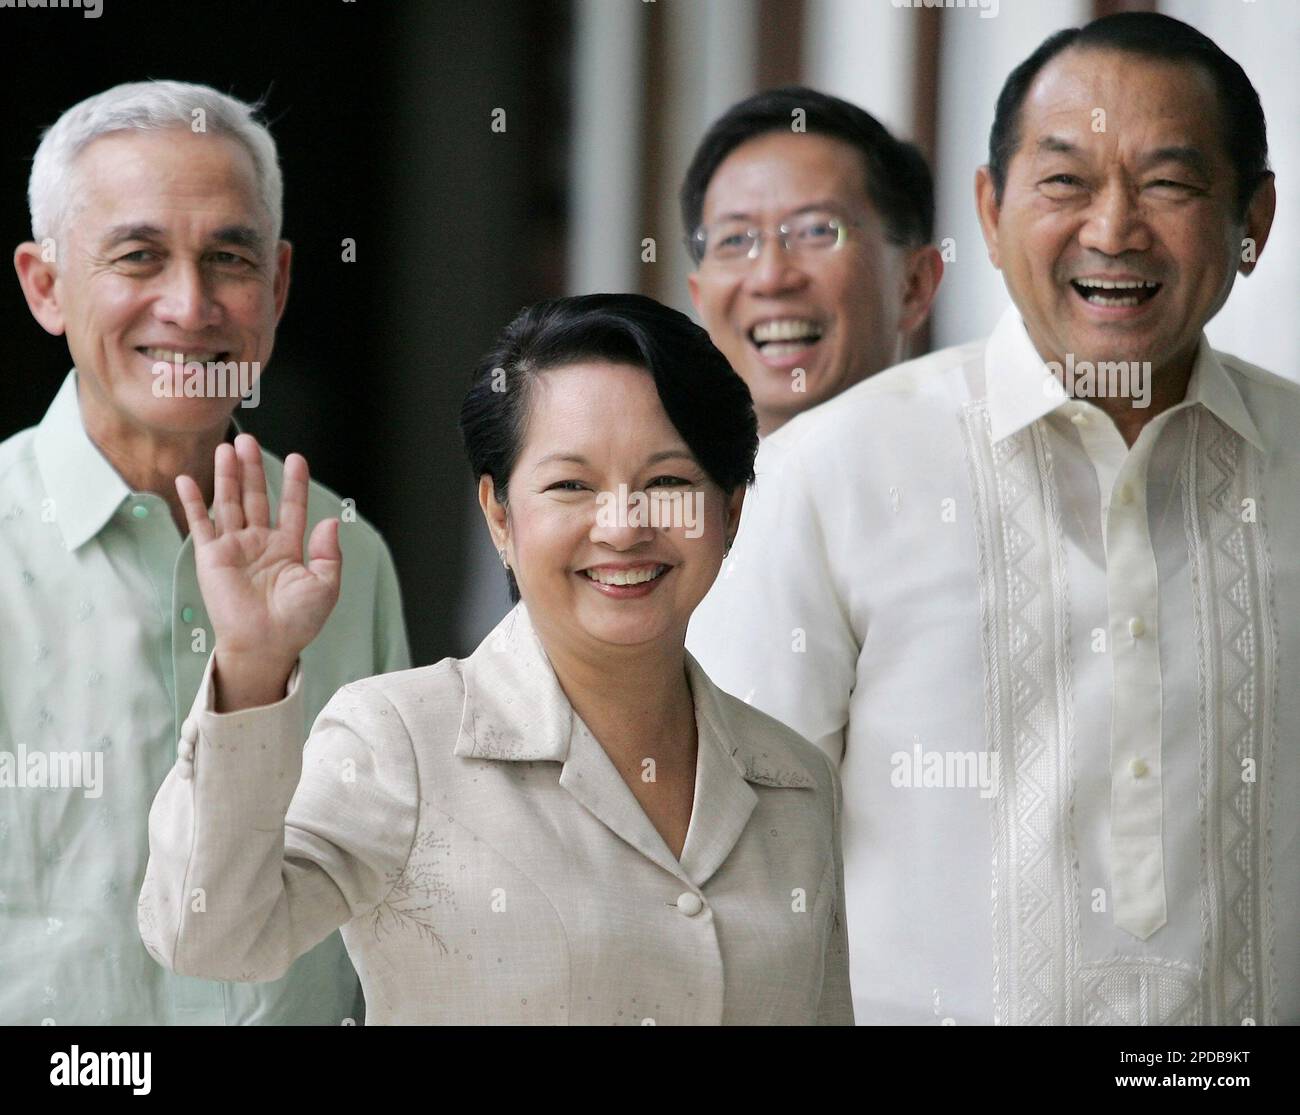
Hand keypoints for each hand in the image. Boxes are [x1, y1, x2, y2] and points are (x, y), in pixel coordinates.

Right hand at [177, 434, 340, 708]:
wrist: (267, 645)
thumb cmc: (297, 622)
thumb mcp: (325, 585)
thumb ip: (328, 552)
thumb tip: (331, 521)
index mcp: (288, 548)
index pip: (291, 507)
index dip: (294, 484)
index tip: (297, 459)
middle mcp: (260, 543)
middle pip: (256, 497)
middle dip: (253, 469)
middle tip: (249, 440)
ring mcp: (235, 548)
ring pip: (230, 502)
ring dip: (228, 476)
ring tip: (227, 448)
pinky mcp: (212, 557)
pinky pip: (201, 524)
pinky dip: (194, 501)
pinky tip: (188, 479)